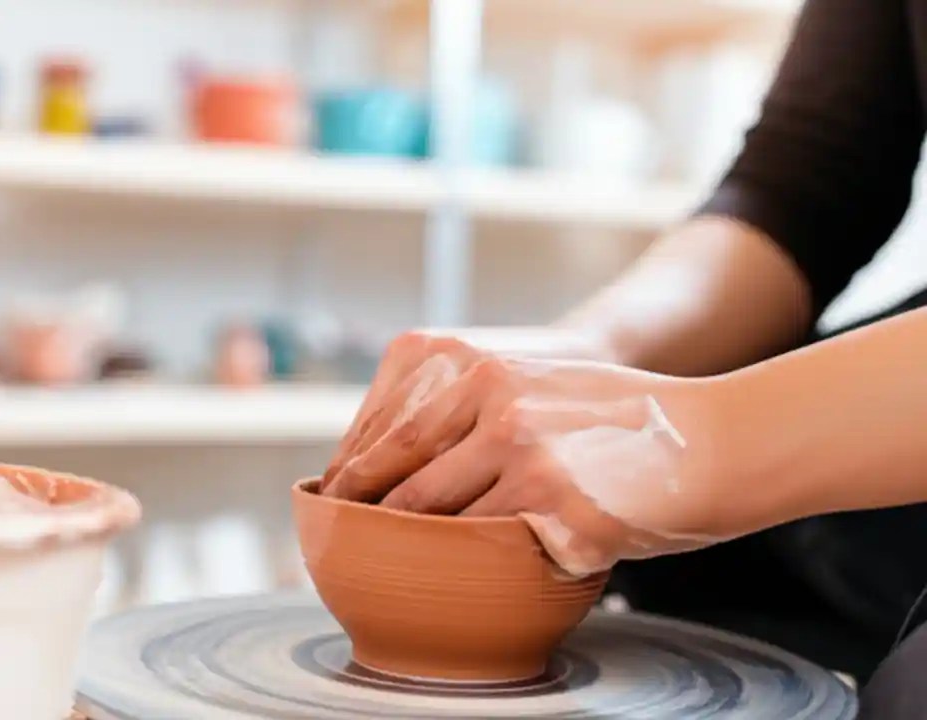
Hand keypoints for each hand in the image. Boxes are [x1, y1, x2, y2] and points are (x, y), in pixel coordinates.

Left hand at [325, 334, 733, 575]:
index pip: (391, 431)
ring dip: (422, 550)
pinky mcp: (560, 511)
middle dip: (368, 522)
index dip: (352, 475)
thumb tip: (389, 456)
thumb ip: (470, 409)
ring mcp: (527, 459)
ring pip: (442, 524)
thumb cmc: (621, 421)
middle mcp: (497, 407)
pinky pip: (495, 554)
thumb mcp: (536, 385)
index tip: (330, 503)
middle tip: (341, 550)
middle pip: (403, 481)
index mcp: (482, 369)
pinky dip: (483, 568)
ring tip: (398, 570)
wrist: (718, 439)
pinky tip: (477, 576)